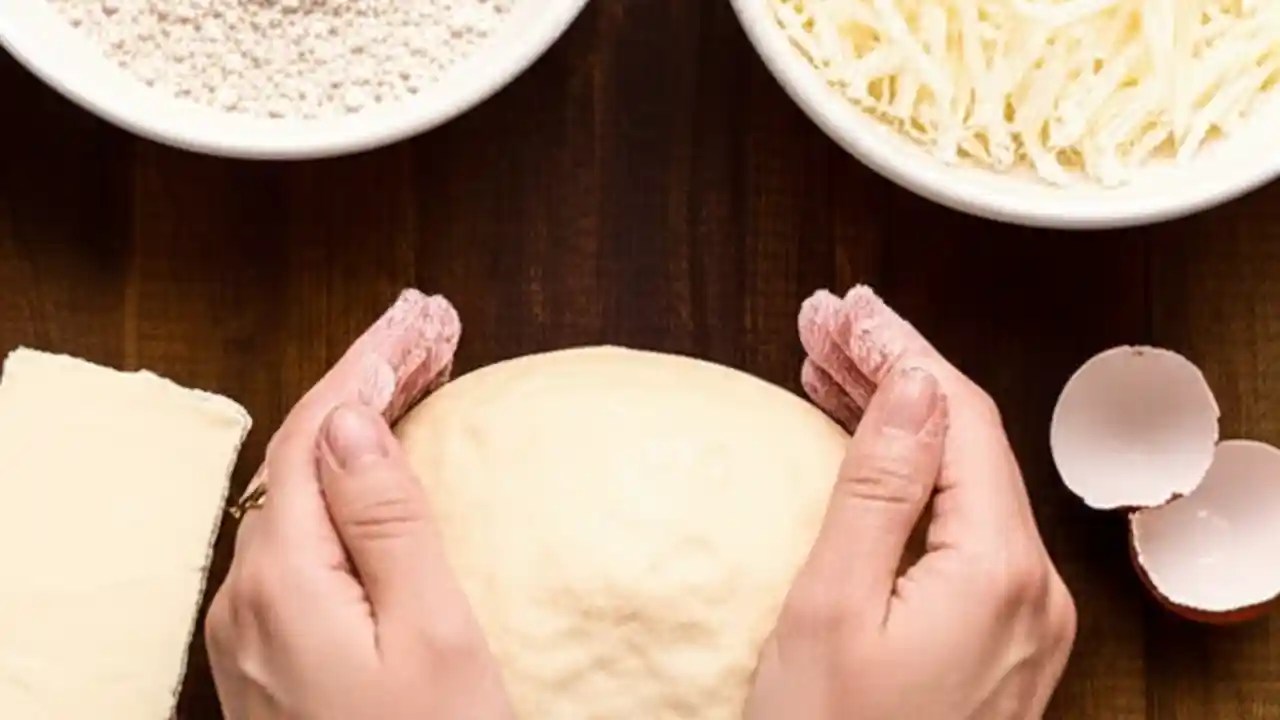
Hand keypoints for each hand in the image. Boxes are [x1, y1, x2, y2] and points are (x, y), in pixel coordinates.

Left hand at [206, 294, 513, 719]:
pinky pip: (305, 541)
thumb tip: (350, 416)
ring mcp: (254, 631)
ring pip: (301, 494)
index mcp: (281, 583)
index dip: (367, 361)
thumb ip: (386, 521)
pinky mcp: (277, 655)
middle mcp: (247, 600)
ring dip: (358, 423)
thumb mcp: (433, 634)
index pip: (316, 433)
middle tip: (435, 326)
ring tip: (421, 368)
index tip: (420, 314)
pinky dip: (348, 485)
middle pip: (301, 456)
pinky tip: (384, 464)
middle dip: (366, 377)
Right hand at [747, 287, 1075, 718]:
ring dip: (897, 422)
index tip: (842, 308)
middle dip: (893, 374)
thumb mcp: (833, 603)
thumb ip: (882, 486)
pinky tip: (866, 451)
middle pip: (965, 445)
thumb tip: (914, 381)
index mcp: (1000, 570)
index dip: (899, 351)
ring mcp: (1023, 620)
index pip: (958, 419)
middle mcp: (1033, 590)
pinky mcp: (998, 642)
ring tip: (828, 368)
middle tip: (822, 324)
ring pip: (963, 485)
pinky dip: (910, 483)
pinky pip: (960, 532)